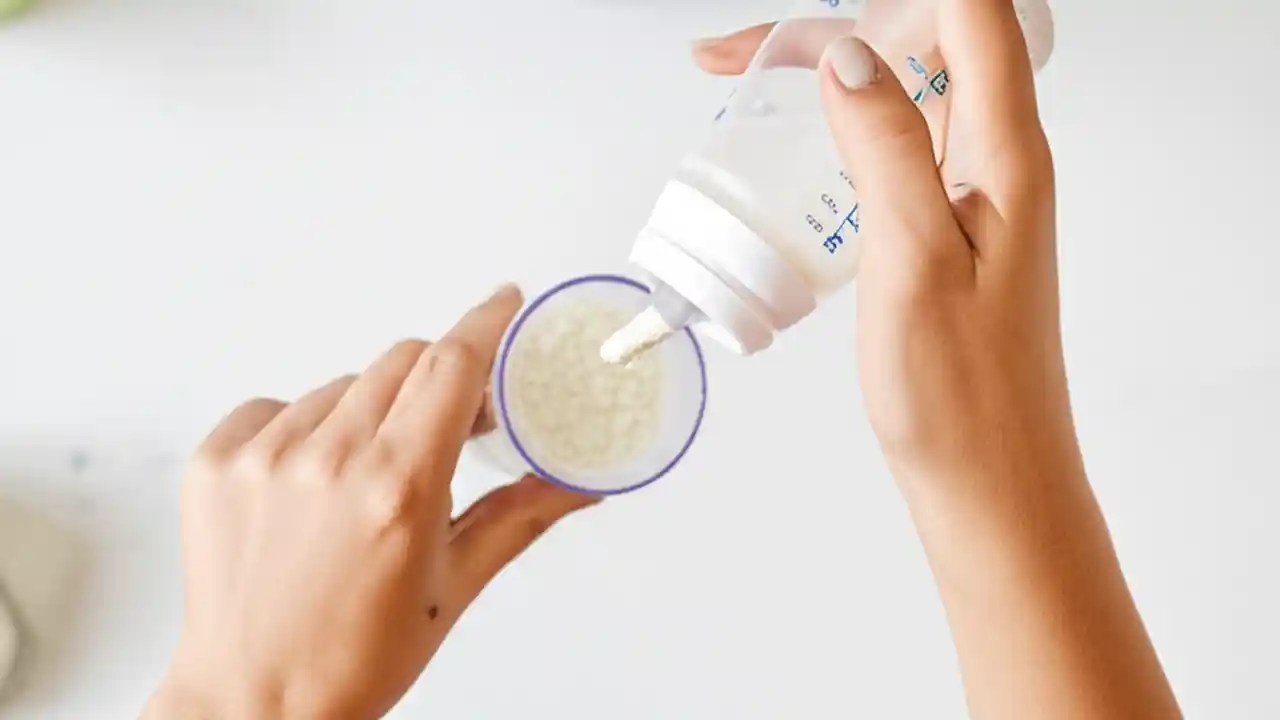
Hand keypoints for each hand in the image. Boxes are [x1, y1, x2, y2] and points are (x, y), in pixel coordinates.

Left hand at [145, 285, 595, 718]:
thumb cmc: (352, 659)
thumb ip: (520, 517)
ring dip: (368, 413)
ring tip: (363, 482)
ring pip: (341, 386)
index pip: (453, 366)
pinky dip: (303, 428)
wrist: (252, 701)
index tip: (504, 302)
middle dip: (436, 381)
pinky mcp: (215, 461)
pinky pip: (275, 405)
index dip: (485, 323)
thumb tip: (579, 482)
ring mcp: (264, 458)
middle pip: (402, 363)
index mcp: (398, 490)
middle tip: (448, 425)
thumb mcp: (453, 587)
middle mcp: (327, 461)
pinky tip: (310, 482)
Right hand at [696, 6, 1063, 480]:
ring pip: (905, 91)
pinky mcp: (948, 226)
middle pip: (928, 42)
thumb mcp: (914, 260)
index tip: (824, 7)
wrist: (989, 481)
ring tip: (743, 78)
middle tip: (733, 55)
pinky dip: (842, 126)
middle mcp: (998, 160)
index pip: (975, 13)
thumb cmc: (961, 394)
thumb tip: (848, 58)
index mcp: (1004, 154)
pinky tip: (799, 146)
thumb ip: (889, 149)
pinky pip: (899, 143)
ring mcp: (972, 193)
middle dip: (834, 27)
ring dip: (830, 70)